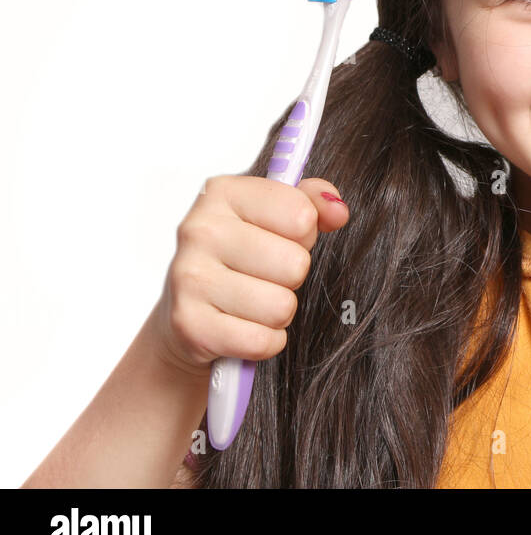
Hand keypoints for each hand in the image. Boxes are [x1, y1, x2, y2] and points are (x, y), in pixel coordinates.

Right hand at [150, 175, 348, 377]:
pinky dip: (265, 341)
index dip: (305, 234)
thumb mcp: (275, 215)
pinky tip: (243, 327)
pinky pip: (262, 341)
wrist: (188, 313)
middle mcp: (200, 230)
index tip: (282, 239)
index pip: (302, 215)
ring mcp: (189, 278)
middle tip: (267, 277)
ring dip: (279, 313)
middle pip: (296, 264)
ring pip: (281, 306)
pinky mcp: (190, 326)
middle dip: (292, 278)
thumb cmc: (242, 257)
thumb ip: (312, 201)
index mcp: (223, 192)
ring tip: (254, 303)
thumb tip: (338, 212)